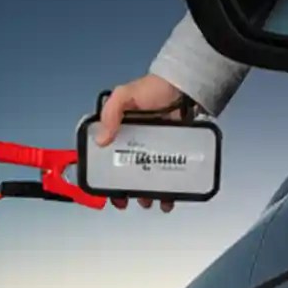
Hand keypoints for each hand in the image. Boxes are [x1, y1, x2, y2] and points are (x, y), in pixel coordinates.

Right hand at [95, 74, 188, 212]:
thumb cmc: (156, 88)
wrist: (186, 87)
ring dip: (147, 194)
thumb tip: (101, 139)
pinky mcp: (172, 153)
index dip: (104, 175)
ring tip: (149, 200)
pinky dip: (169, 190)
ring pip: (148, 178)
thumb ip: (110, 113)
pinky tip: (169, 198)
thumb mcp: (124, 95)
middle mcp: (136, 143)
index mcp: (119, 132)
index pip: (106, 158)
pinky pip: (168, 175)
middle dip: (126, 190)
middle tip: (127, 200)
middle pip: (126, 173)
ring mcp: (155, 150)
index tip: (105, 190)